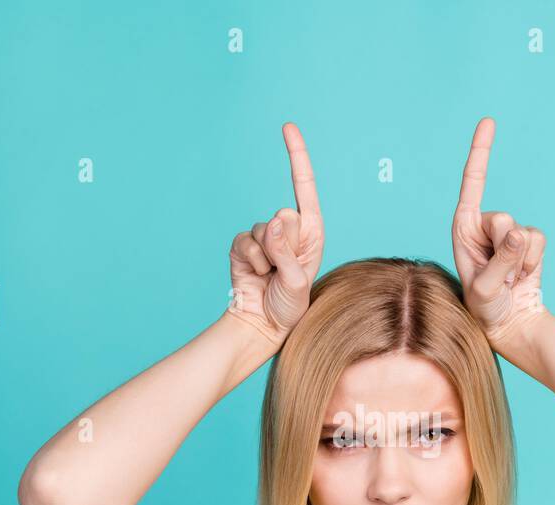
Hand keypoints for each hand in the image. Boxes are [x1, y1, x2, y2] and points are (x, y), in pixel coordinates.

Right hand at [227, 122, 324, 345]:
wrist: (261, 326)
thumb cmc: (288, 308)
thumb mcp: (296, 281)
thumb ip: (286, 251)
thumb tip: (275, 219)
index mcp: (311, 232)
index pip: (304, 187)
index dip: (297, 156)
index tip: (288, 127)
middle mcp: (289, 230)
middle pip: (283, 215)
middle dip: (283, 244)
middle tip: (282, 271)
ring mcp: (265, 237)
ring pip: (262, 230)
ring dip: (265, 257)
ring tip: (269, 277)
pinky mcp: (243, 245)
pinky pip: (244, 240)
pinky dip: (250, 260)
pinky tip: (255, 275)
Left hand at [451, 117, 547, 345]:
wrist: (510, 323)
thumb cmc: (486, 309)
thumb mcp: (485, 289)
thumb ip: (500, 261)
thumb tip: (518, 233)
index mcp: (463, 228)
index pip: (472, 184)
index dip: (480, 153)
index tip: (488, 122)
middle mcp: (485, 225)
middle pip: (503, 218)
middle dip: (504, 249)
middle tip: (497, 275)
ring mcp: (509, 233)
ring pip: (523, 233)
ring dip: (519, 261)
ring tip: (508, 279)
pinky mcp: (529, 242)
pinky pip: (539, 240)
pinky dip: (533, 262)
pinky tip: (522, 276)